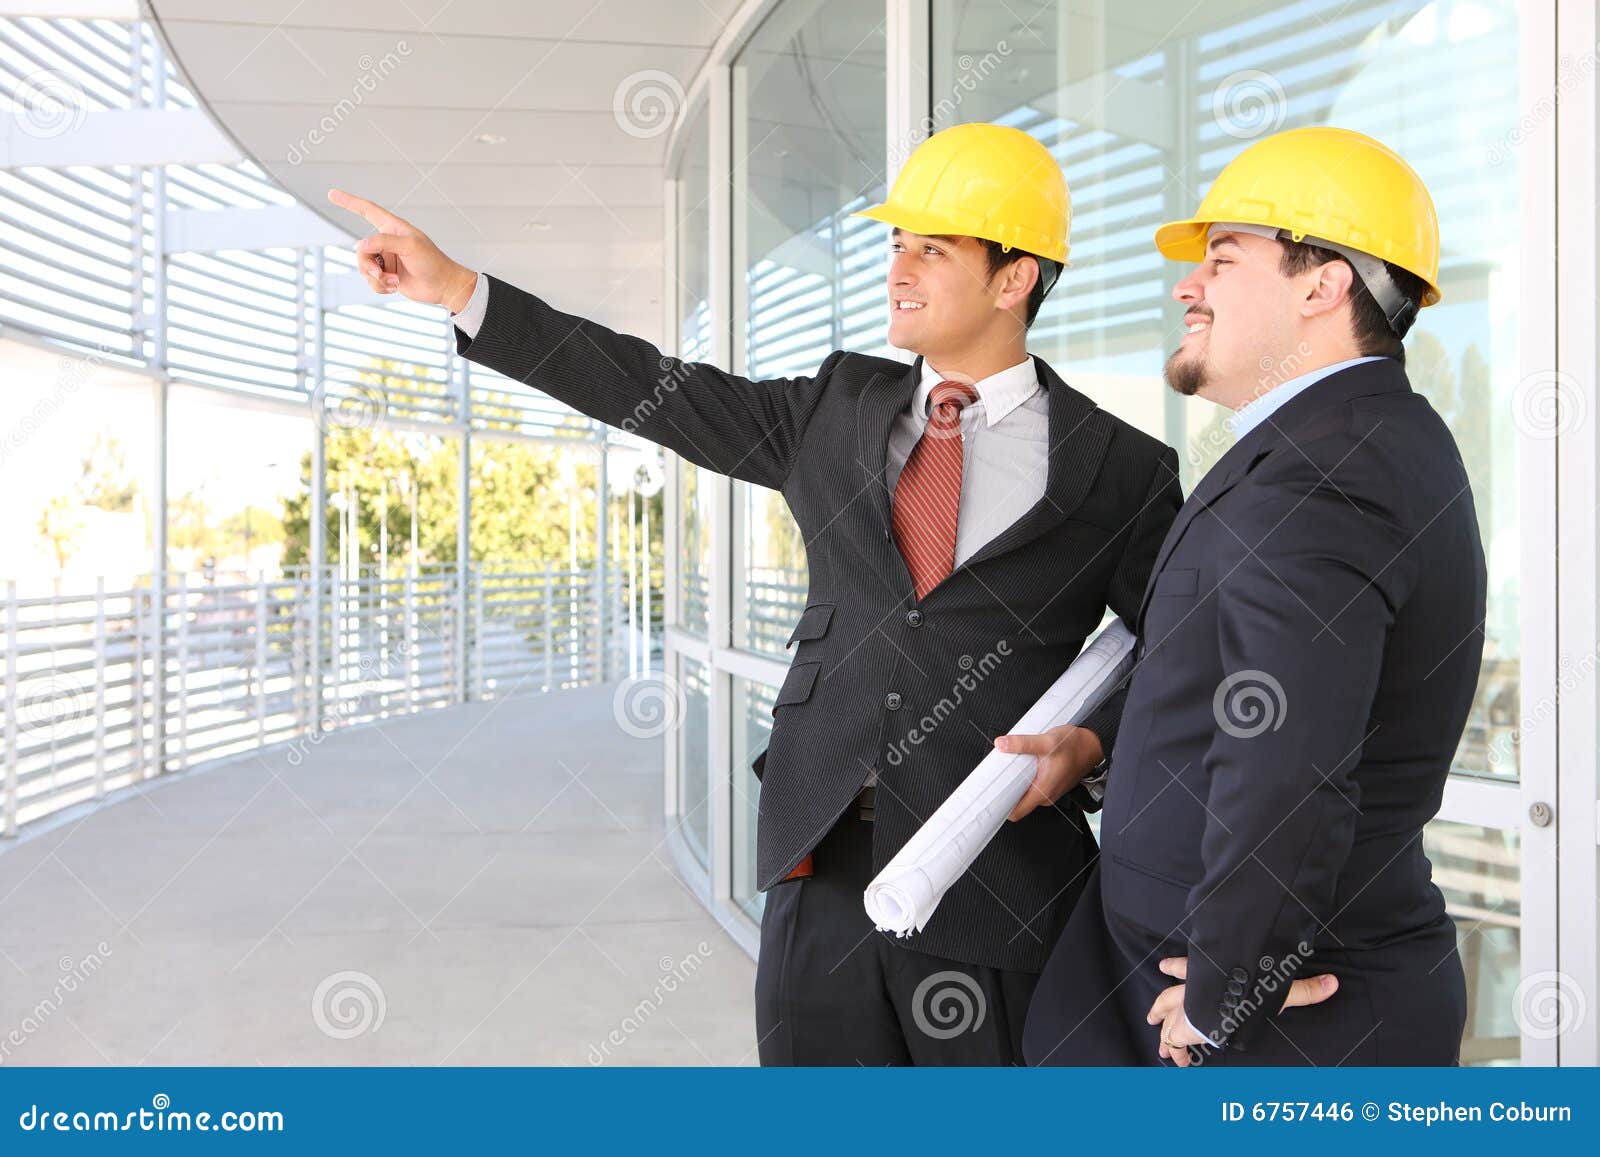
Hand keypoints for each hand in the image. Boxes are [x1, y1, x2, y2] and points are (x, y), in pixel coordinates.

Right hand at [326, 189, 478, 312]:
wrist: (443, 286)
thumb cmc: (432, 262)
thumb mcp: (410, 247)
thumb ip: (384, 242)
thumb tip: (361, 244)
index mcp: (393, 227)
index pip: (367, 210)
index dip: (349, 202)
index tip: (331, 193)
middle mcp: (386, 242)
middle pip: (361, 250)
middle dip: (367, 265)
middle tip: (381, 273)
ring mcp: (386, 259)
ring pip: (363, 267)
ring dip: (376, 279)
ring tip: (393, 283)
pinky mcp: (387, 276)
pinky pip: (371, 281)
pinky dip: (379, 287)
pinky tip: (394, 288)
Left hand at [993, 723, 1101, 820]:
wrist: (1093, 744)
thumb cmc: (1074, 746)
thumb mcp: (1046, 742)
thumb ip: (1022, 743)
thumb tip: (1001, 744)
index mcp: (1042, 791)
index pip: (1016, 812)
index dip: (1000, 808)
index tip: (988, 799)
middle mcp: (1045, 795)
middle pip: (1018, 802)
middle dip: (1005, 791)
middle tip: (993, 777)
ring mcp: (1049, 791)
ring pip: (1025, 792)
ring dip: (1016, 783)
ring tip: (1006, 769)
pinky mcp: (1051, 783)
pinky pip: (1032, 786)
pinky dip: (1025, 778)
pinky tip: (1020, 767)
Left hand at [1146, 955, 1338, 1066]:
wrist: (1225, 1001)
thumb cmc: (1250, 990)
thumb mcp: (1281, 989)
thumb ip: (1306, 989)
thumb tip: (1334, 982)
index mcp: (1209, 977)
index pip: (1189, 968)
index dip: (1177, 967)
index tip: (1164, 965)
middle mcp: (1193, 991)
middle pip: (1171, 994)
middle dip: (1162, 1002)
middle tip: (1152, 1011)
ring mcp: (1184, 1009)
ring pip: (1165, 1013)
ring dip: (1159, 1019)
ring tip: (1152, 1025)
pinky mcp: (1182, 1029)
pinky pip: (1173, 1042)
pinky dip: (1173, 1050)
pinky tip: (1172, 1059)